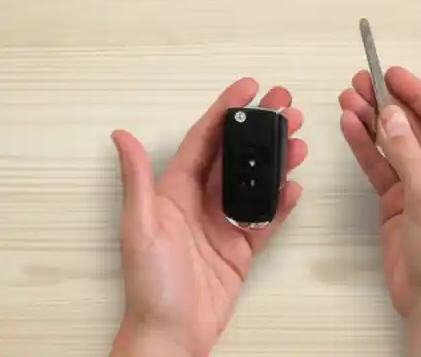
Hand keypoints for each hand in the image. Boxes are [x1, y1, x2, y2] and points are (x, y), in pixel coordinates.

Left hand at [110, 79, 307, 356]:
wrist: (172, 334)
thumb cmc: (150, 287)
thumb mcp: (140, 227)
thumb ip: (137, 180)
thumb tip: (121, 137)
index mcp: (172, 193)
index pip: (204, 140)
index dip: (226, 110)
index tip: (248, 88)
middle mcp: (199, 203)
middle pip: (236, 155)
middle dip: (262, 127)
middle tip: (286, 105)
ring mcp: (223, 224)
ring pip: (256, 181)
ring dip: (278, 159)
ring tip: (299, 139)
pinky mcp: (241, 247)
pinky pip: (268, 217)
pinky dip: (284, 201)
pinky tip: (297, 186)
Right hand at [339, 66, 420, 356]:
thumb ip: (407, 156)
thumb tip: (394, 116)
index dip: (417, 93)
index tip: (392, 73)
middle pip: (413, 126)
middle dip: (389, 102)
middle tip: (362, 79)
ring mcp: (417, 186)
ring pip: (392, 144)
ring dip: (372, 120)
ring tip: (348, 96)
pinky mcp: (395, 202)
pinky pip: (378, 166)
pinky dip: (364, 147)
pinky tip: (350, 126)